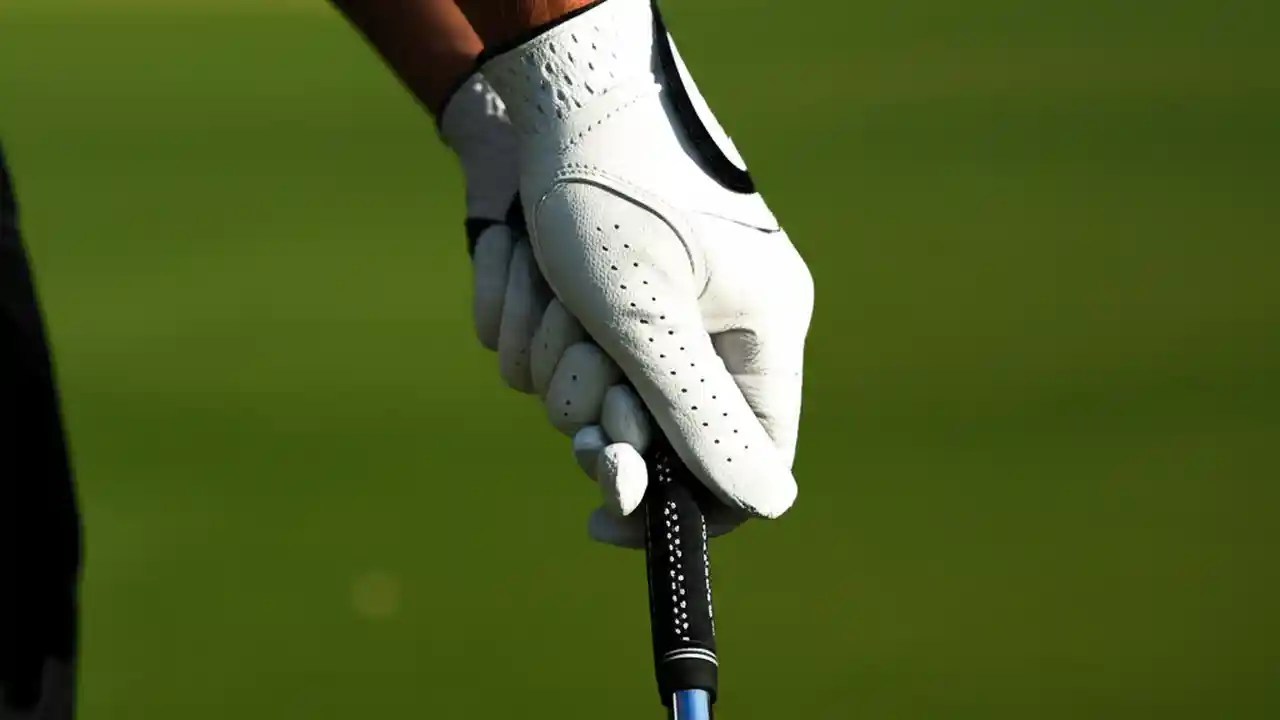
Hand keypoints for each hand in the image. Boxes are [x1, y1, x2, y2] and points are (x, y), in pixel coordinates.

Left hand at [482, 0, 814, 543]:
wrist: (551, 87)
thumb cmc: (608, 189)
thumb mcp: (649, 316)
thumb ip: (700, 419)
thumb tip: (766, 505)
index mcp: (756, 332)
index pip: (747, 462)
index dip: (682, 502)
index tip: (604, 517)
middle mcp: (706, 329)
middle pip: (642, 435)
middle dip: (589, 395)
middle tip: (577, 348)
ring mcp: (640, 312)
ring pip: (571, 395)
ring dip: (544, 344)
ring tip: (552, 271)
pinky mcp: (579, 293)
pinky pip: (531, 348)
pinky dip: (517, 308)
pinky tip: (525, 253)